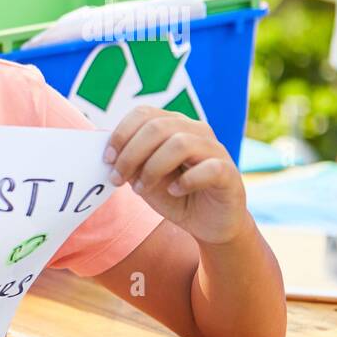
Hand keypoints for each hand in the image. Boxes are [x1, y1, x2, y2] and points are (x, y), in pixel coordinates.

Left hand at [104, 106, 249, 243]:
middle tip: (117, 179)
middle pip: (157, 127)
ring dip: (152, 169)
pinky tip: (175, 191)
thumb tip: (108, 153)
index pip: (143, 113)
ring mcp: (215, 150)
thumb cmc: (174, 194)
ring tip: (140, 189)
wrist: (208, 222)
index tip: (107, 159)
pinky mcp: (229, 173)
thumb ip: (130, 160)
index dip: (121, 134)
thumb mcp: (143, 175)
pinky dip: (185, 181)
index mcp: (173, 125)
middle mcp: (196, 130)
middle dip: (130, 154)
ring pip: (180, 144)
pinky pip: (208, 168)